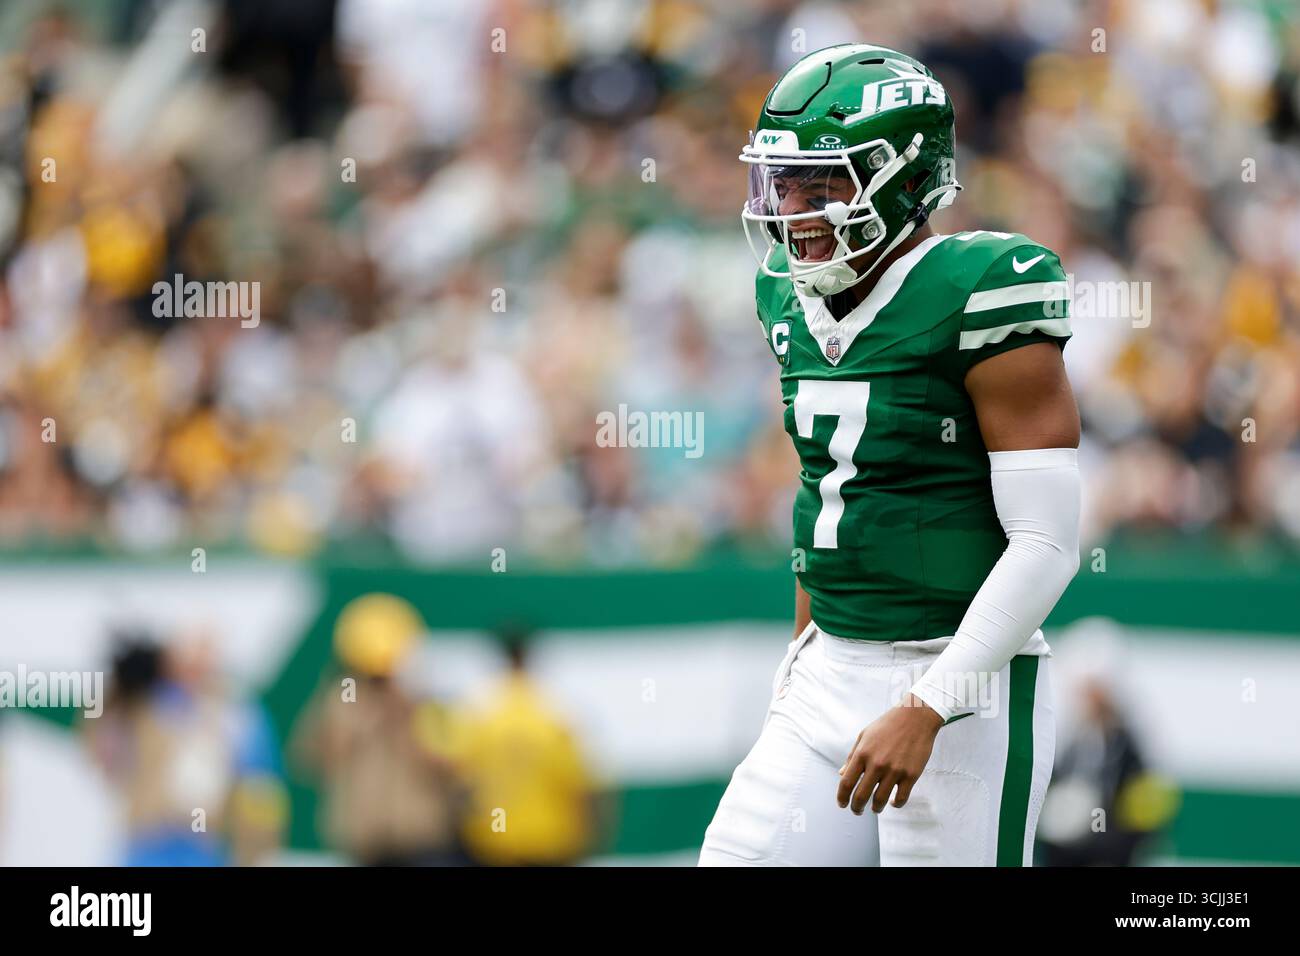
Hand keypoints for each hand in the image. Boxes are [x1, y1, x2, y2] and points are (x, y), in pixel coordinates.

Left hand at [836, 694, 943, 814]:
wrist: (915, 717)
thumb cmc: (888, 724)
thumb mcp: (864, 736)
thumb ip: (852, 756)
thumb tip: (841, 773)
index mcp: (862, 754)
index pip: (846, 782)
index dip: (842, 797)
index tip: (842, 803)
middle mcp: (877, 764)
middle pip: (861, 795)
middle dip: (856, 807)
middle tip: (857, 810)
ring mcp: (894, 770)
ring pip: (880, 800)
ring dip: (875, 808)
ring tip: (874, 808)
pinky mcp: (911, 775)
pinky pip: (901, 798)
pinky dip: (896, 804)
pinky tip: (892, 802)